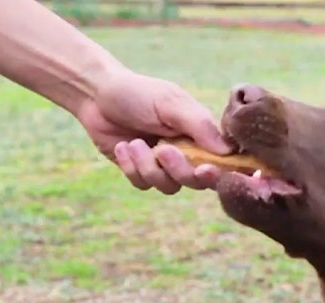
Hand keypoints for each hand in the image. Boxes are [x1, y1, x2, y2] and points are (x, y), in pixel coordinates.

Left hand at [75, 70, 232, 193]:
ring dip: (148, 167)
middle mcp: (187, 153)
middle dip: (179, 170)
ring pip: (168, 186)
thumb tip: (227, 151)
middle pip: (196, 181)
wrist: (97, 96)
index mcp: (201, 134)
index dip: (218, 173)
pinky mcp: (140, 172)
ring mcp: (163, 165)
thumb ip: (199, 125)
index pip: (222, 162)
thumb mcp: (170, 103)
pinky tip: (123, 147)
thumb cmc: (138, 93)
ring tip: (133, 143)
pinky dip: (131, 167)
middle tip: (163, 150)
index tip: (205, 170)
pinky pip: (143, 184)